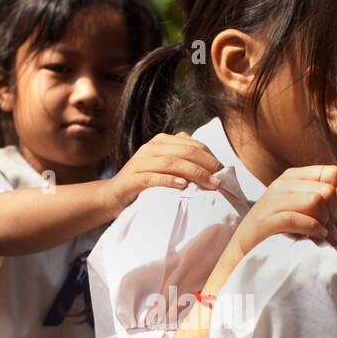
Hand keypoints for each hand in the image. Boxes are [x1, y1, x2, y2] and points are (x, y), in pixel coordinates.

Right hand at [101, 133, 223, 213]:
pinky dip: (169, 181)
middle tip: (220, 179)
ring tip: (209, 184)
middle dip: (206, 165)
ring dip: (194, 173)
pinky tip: (182, 186)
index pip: (192, 144)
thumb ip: (182, 159)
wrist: (114, 195)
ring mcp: (140, 162)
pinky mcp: (133, 179)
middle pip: (184, 152)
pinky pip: (153, 178)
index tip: (223, 171)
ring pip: (171, 163)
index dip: (210, 156)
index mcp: (161, 142)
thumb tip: (211, 162)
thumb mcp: (165, 167)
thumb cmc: (145, 182)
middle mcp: (151, 148)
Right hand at [230, 164, 336, 257]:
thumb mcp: (298, 209)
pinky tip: (318, 236)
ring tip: (328, 236)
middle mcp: (282, 185)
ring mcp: (273, 201)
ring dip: (327, 222)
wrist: (243, 248)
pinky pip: (297, 219)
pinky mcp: (267, 221)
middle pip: (326, 190)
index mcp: (293, 177)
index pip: (331, 173)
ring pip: (315, 201)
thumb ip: (319, 202)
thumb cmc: (275, 230)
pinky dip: (313, 228)